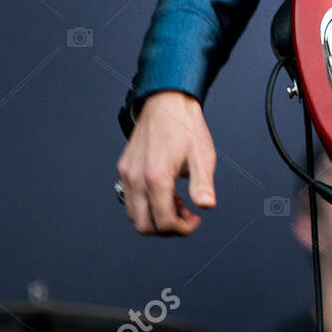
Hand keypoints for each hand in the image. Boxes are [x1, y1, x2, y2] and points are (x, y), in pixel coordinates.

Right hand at [116, 91, 216, 235]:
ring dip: (155, 216)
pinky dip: (146, 204)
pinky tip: (165, 190)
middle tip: (185, 214)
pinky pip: (130, 198)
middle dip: (167, 228)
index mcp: (156, 177)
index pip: (163, 222)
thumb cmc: (185, 126)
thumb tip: (206, 205)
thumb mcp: (202, 155)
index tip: (195, 220)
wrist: (167, 102)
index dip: (182, 229)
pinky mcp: (124, 169)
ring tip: (176, 200)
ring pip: (134, 214)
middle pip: (144, 225)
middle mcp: (136, 178)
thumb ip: (203, 184)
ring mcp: (127, 174)